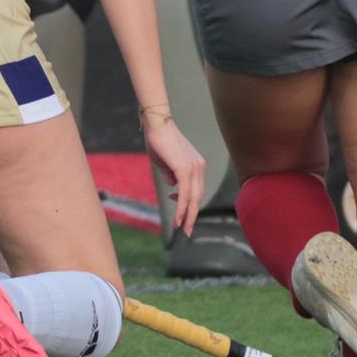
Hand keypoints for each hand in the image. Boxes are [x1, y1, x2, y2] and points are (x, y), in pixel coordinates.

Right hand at [143, 114, 205, 237]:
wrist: (157, 124)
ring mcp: (194, 168)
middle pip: (198, 197)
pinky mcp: (185, 169)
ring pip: (193, 198)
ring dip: (187, 216)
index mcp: (197, 165)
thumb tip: (172, 186)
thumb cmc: (159, 140)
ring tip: (182, 229)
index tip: (182, 215)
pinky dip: (182, 208)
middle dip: (192, 216)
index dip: (190, 205)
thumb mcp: (165, 162)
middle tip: (187, 231)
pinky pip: (185, 194)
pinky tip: (178, 219)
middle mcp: (199, 167)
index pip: (196, 191)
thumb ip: (170, 174)